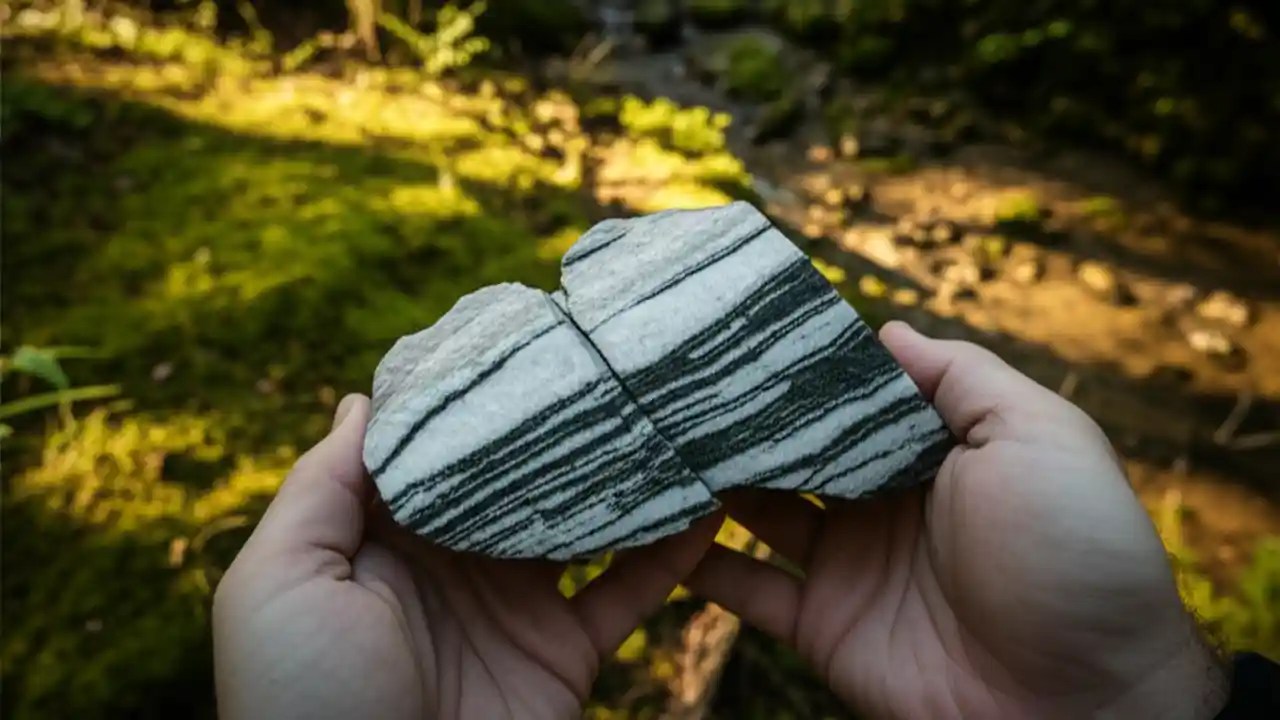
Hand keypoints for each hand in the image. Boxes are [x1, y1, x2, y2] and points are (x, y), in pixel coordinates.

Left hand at [213, 395, 721, 719]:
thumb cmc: (301, 696)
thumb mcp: (282, 581)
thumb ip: (322, 487)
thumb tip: (364, 398)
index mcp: (384, 535)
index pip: (437, 446)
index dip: (473, 393)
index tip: (520, 330)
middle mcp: (454, 560)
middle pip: (518, 473)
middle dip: (560, 419)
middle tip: (612, 355)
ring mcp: (514, 604)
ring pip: (581, 521)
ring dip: (623, 472)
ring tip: (667, 411)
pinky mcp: (565, 652)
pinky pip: (628, 593)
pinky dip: (671, 553)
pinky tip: (704, 502)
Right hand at [686, 322, 1227, 718]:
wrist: (1079, 701)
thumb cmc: (1074, 554)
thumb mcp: (1038, 436)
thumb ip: (962, 377)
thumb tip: (886, 330)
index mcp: (935, 450)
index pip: (854, 396)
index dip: (805, 366)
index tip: (742, 327)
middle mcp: (884, 501)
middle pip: (799, 447)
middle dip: (746, 415)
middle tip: (678, 377)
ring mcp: (849, 564)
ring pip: (760, 509)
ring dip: (713, 478)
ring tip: (657, 435)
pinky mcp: (823, 624)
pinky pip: (748, 589)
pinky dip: (699, 563)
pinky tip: (658, 525)